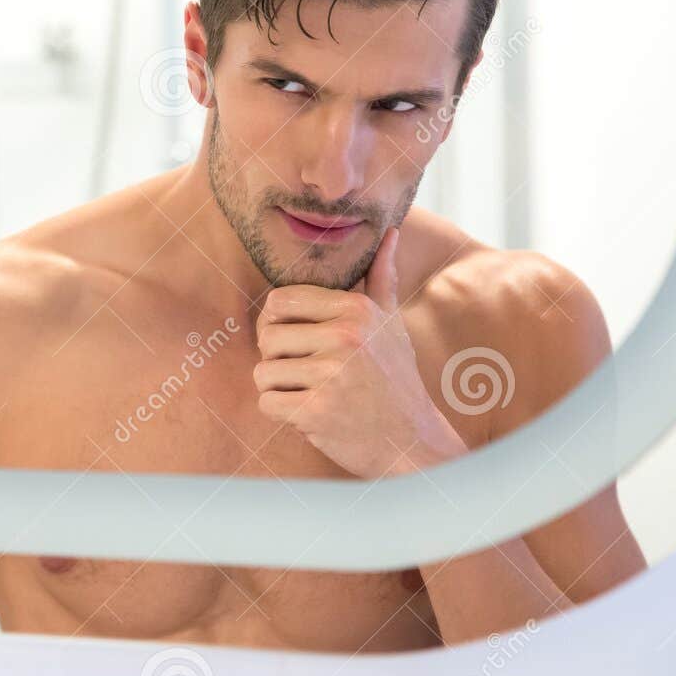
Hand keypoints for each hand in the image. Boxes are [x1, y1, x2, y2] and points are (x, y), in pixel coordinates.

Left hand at [253, 227, 465, 477]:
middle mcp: (344, 336)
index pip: (278, 302)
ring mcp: (331, 374)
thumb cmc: (396, 381)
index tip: (298, 344)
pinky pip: (267, 403)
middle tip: (306, 374)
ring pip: (263, 372)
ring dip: (279, 389)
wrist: (413, 444)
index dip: (277, 325)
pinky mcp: (318, 411)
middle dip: (277, 358)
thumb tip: (390, 231)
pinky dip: (282, 414)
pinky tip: (312, 415)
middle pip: (266, 337)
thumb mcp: (392, 325)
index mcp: (355, 309)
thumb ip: (382, 278)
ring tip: (312, 395)